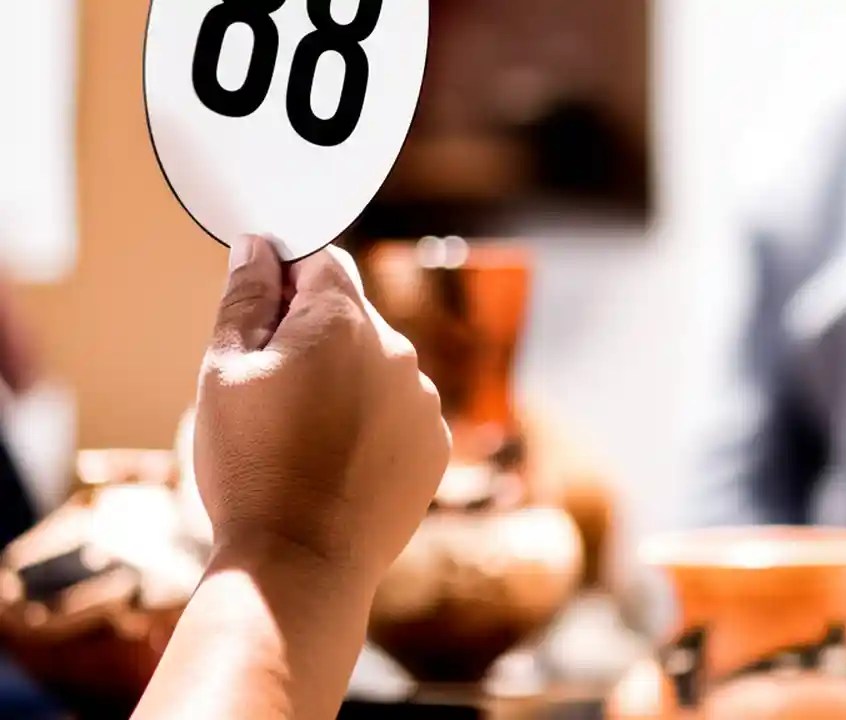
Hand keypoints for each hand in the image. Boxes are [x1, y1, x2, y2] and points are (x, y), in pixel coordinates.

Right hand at [194, 236, 449, 588]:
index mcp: (344, 321)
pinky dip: (372, 423)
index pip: (320, 260)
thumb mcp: (225, 371)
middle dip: (312, 335)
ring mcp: (424, 401)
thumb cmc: (251, 468)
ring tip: (302, 438)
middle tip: (270, 391)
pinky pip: (399, 412)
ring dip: (344, 381)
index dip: (284, 277)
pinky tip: (335, 462)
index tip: (261, 315)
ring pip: (377, 366)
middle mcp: (398, 352)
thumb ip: (245, 297)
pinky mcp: (435, 445)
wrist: (300, 564)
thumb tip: (259, 247)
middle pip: (351, 315)